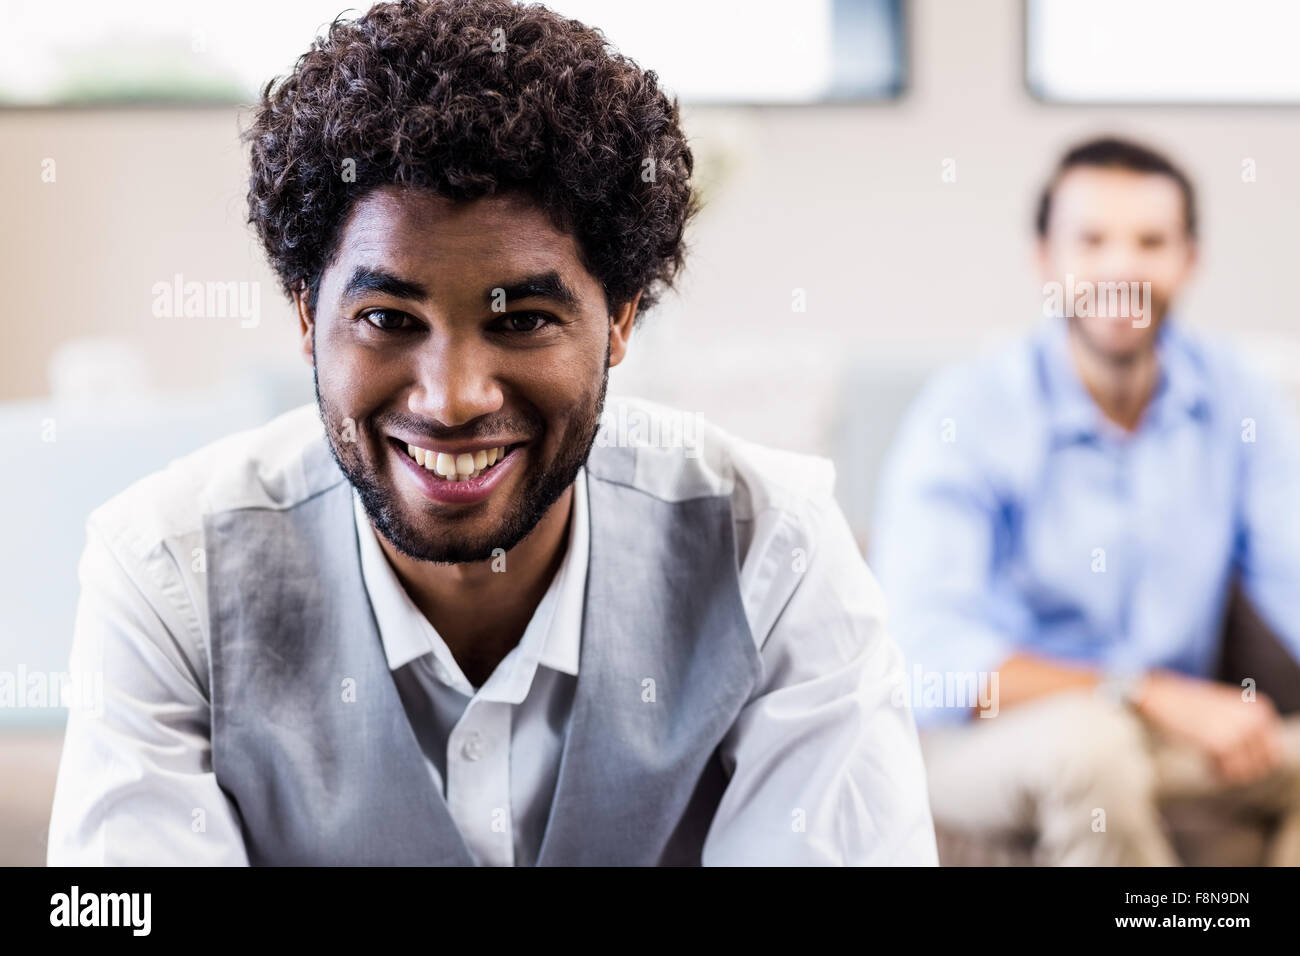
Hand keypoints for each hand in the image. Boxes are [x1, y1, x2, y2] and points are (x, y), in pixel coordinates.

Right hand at [1133, 670, 1284, 785]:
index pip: (1273, 752)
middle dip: (1242, 768)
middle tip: (1221, 762)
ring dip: (1229, 772)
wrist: (1161, 696)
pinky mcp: (1222, 744)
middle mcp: (1256, 719)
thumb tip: (1264, 762)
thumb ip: (1248, 727)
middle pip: (1262, 765)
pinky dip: (1216, 772)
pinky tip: (1206, 762)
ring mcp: (1240, 731)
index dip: (1253, 762)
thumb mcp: (1228, 709)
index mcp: (1261, 708)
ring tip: (1212, 761)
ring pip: (1246, 772)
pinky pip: (1227, 772)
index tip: (1233, 759)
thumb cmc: (1190, 704)